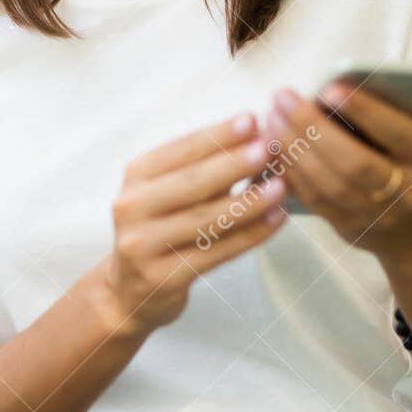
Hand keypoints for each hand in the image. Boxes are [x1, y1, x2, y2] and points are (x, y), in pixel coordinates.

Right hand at [95, 112, 288, 335]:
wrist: (129, 291)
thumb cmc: (161, 228)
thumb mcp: (169, 191)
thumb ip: (206, 167)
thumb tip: (257, 138)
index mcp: (136, 175)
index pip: (181, 150)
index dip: (217, 135)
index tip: (252, 120)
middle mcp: (132, 207)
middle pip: (191, 183)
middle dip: (234, 164)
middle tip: (269, 147)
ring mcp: (143, 244)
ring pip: (205, 220)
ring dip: (248, 202)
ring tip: (281, 187)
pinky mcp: (163, 278)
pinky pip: (215, 253)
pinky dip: (250, 236)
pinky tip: (276, 220)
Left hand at [265, 78, 411, 263]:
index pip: (397, 134)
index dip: (364, 112)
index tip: (329, 88)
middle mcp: (406, 192)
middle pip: (354, 163)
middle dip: (313, 128)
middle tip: (282, 98)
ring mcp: (375, 215)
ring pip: (328, 184)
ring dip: (293, 148)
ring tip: (270, 116)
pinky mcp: (348, 228)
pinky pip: (313, 200)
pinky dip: (290, 171)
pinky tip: (271, 145)